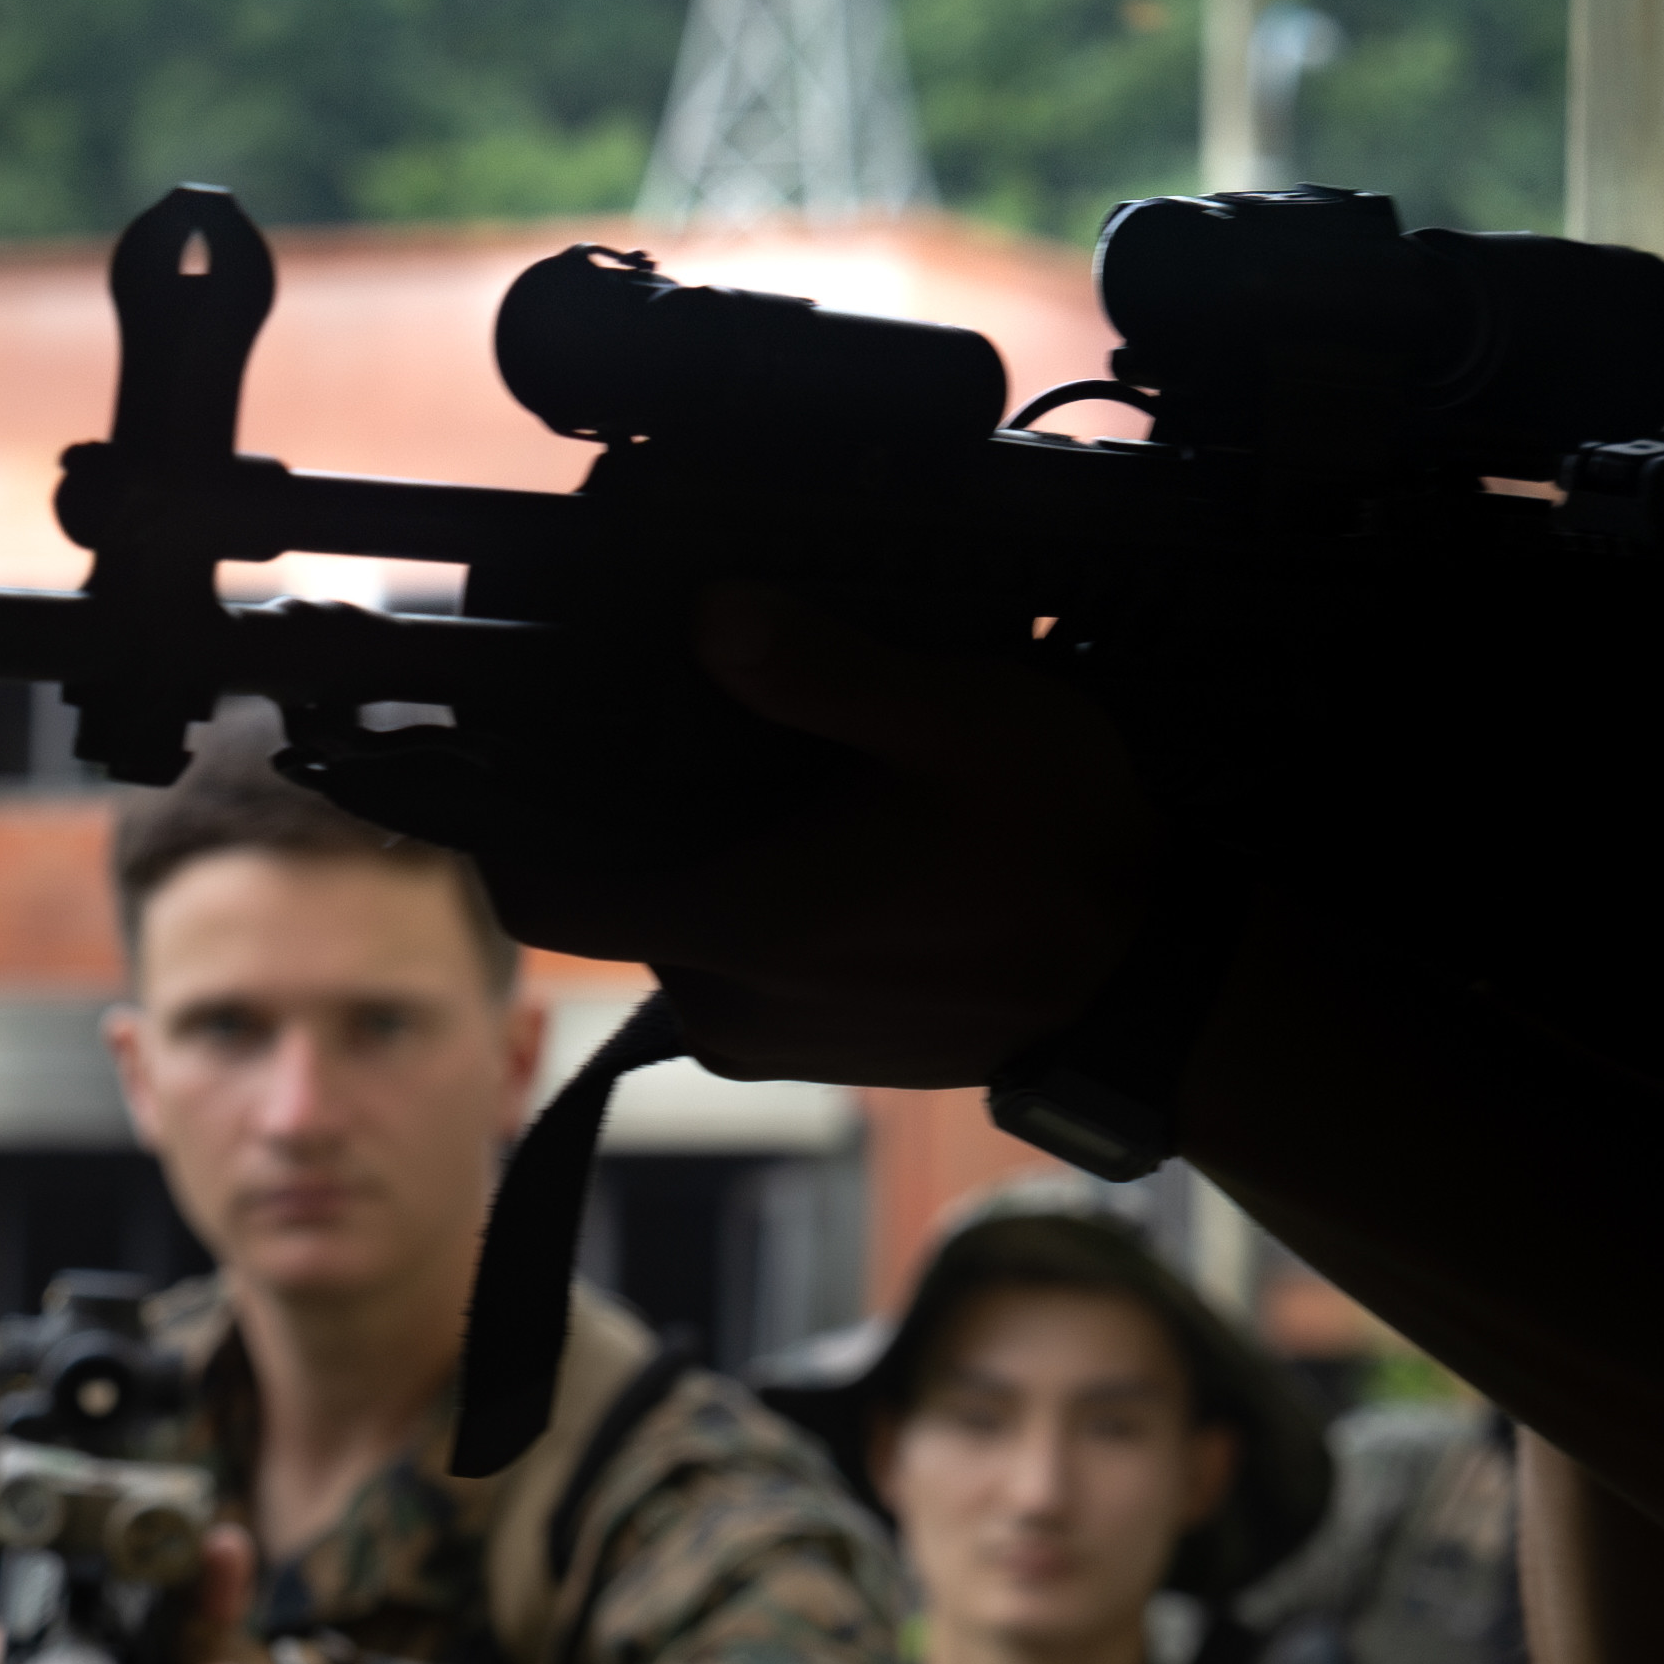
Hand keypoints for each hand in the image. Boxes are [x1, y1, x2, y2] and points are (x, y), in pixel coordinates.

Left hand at [479, 586, 1159, 1087]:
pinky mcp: (824, 1049)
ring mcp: (777, 1039)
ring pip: (679, 928)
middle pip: (612, 896)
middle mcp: (732, 1003)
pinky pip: (742, 963)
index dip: (500, 823)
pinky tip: (816, 825)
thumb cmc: (1069, 855)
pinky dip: (752, 896)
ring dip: (697, 853)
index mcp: (740, 926)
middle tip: (664, 710)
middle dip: (622, 813)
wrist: (1164, 992)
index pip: (542, 899)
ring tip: (758, 761)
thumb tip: (712, 613)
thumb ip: (826, 670)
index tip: (506, 744)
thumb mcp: (959, 722)